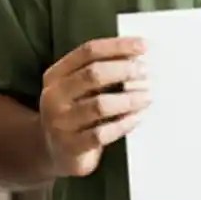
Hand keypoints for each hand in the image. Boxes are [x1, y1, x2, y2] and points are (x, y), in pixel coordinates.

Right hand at [39, 37, 150, 177]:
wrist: (54, 154)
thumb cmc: (75, 114)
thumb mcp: (78, 89)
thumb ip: (100, 71)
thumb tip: (136, 54)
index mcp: (55, 75)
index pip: (88, 52)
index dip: (118, 46)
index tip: (143, 45)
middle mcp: (54, 97)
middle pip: (93, 74)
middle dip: (124, 70)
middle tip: (146, 72)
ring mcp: (60, 123)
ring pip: (100, 105)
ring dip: (128, 99)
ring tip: (147, 96)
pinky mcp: (72, 147)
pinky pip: (102, 133)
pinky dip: (124, 124)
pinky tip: (137, 117)